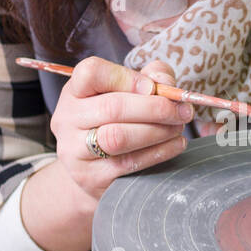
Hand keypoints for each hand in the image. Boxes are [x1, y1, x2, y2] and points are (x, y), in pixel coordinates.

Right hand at [49, 55, 189, 202]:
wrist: (92, 168)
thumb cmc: (116, 121)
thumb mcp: (128, 92)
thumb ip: (151, 77)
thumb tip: (166, 83)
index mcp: (75, 91)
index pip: (91, 72)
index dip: (127, 78)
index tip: (153, 87)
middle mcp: (67, 118)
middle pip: (112, 107)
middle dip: (155, 108)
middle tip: (183, 111)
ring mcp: (74, 150)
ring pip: (118, 138)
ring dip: (157, 131)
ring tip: (177, 127)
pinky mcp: (90, 177)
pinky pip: (128, 164)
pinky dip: (159, 152)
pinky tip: (175, 144)